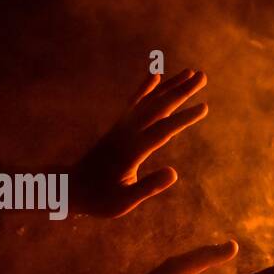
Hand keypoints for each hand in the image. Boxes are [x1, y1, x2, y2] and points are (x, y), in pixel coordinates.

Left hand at [70, 69, 208, 218]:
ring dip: (169, 86)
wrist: (69, 187)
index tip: (204, 106)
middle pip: (158, 107)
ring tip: (190, 72)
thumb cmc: (99, 200)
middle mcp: (126, 133)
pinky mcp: (118, 127)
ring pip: (149, 101)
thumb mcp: (124, 202)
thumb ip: (148, 187)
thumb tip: (174, 173)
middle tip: (203, 75)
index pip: (162, 131)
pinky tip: (155, 77)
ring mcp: (121, 127)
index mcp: (131, 151)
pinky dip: (145, 89)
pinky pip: (134, 103)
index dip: (184, 118)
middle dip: (181, 91)